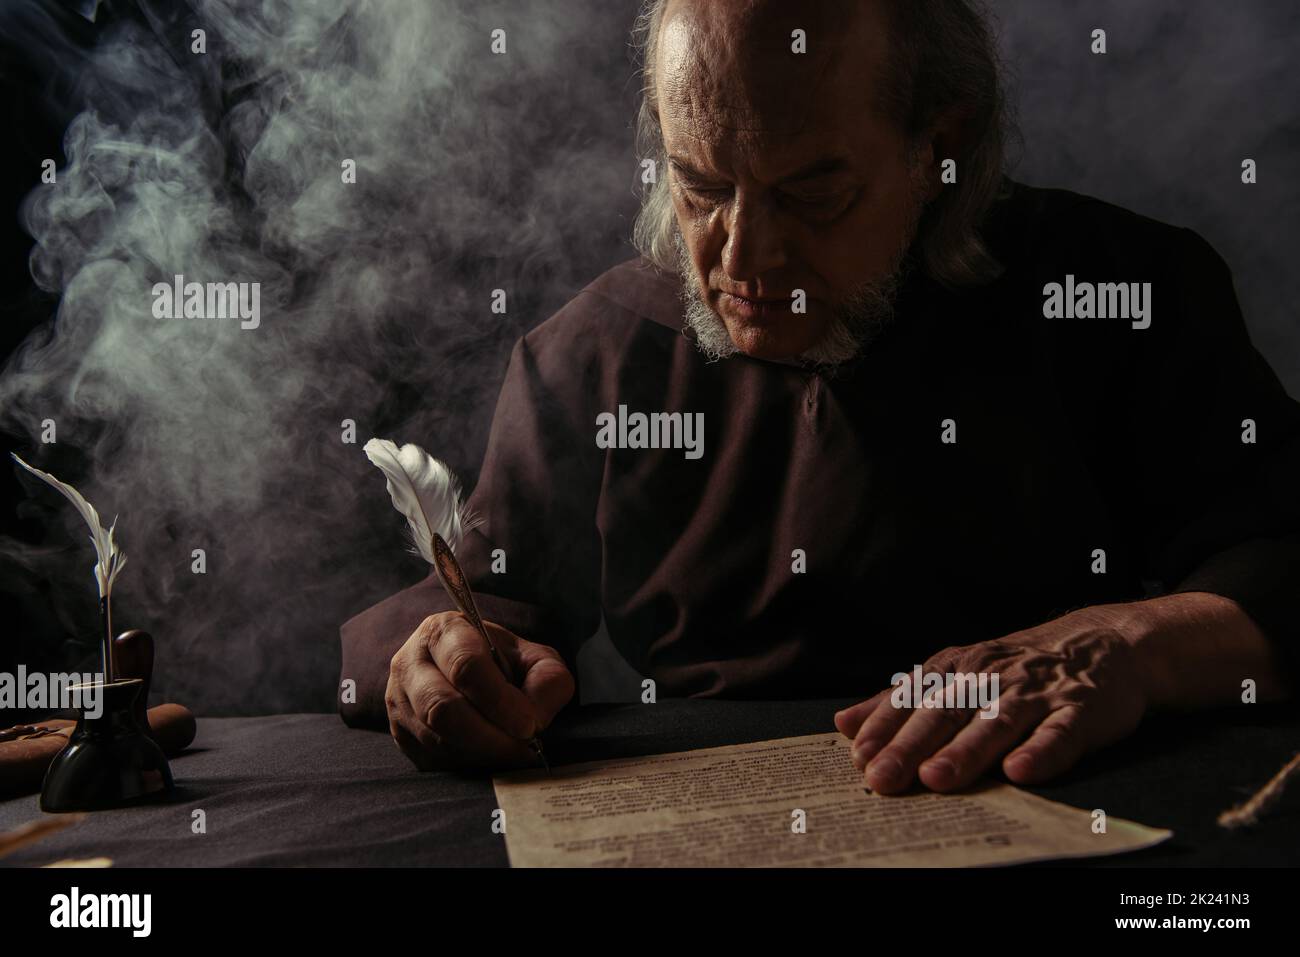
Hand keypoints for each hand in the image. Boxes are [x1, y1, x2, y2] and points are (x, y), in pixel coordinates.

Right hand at [385, 611, 574, 769]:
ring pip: (435, 738)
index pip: (465, 666)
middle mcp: (410, 663)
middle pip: (442, 708)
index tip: (529, 724)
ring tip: (511, 753)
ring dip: (481, 754)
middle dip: (489, 736)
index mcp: (442, 631)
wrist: (464, 670)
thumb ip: (546, 679)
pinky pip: (430, 759)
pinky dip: (466, 765)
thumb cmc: (501, 662)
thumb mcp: (532, 657)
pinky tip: (489, 757)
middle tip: (522, 748)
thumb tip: (535, 718)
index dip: (500, 701)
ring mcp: (398, 700)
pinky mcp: (398, 734)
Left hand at [834, 604, 1150, 792]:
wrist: (1104, 643)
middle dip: (910, 746)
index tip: (858, 757)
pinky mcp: (1079, 711)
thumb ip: (901, 700)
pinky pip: (1058, 733)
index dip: (884, 728)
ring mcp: (1035, 694)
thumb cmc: (1018, 667)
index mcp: (956, 669)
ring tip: (936, 778)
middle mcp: (989, 678)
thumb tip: (844, 722)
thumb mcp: (956, 673)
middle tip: (882, 778)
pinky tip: (1020, 771)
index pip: (911, 699)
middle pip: (944, 713)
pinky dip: (1040, 752)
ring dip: (965, 751)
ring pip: (994, 723)